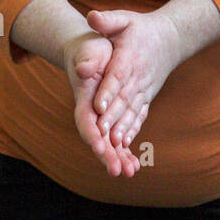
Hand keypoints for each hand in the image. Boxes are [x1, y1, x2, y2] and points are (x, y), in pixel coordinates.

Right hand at [62, 30, 140, 177]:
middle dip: (106, 155)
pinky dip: (124, 151)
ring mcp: (101, 116)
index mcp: (84, 97)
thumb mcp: (90, 48)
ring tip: (131, 172)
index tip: (100, 148)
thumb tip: (84, 69)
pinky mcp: (111, 117)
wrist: (96, 49)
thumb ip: (86, 59)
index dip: (92, 134)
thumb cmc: (93, 47)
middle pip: (96, 138)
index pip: (85, 120)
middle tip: (117, 171)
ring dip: (118, 157)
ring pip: (108, 142)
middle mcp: (90, 111)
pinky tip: (134, 165)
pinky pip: (117, 138)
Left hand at [85, 8, 180, 148]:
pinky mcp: (146, 98)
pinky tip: (124, 145)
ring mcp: (144, 89)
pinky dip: (133, 129)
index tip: (98, 106)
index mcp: (130, 57)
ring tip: (113, 144)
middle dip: (113, 117)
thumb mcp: (124, 19)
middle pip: (124, 99)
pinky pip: (140, 115)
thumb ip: (107, 20)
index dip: (108, 92)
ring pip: (132, 111)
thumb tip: (91, 17)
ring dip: (123, 128)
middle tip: (101, 132)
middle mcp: (139, 77)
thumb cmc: (140, 29)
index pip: (118, 76)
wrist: (169, 39)